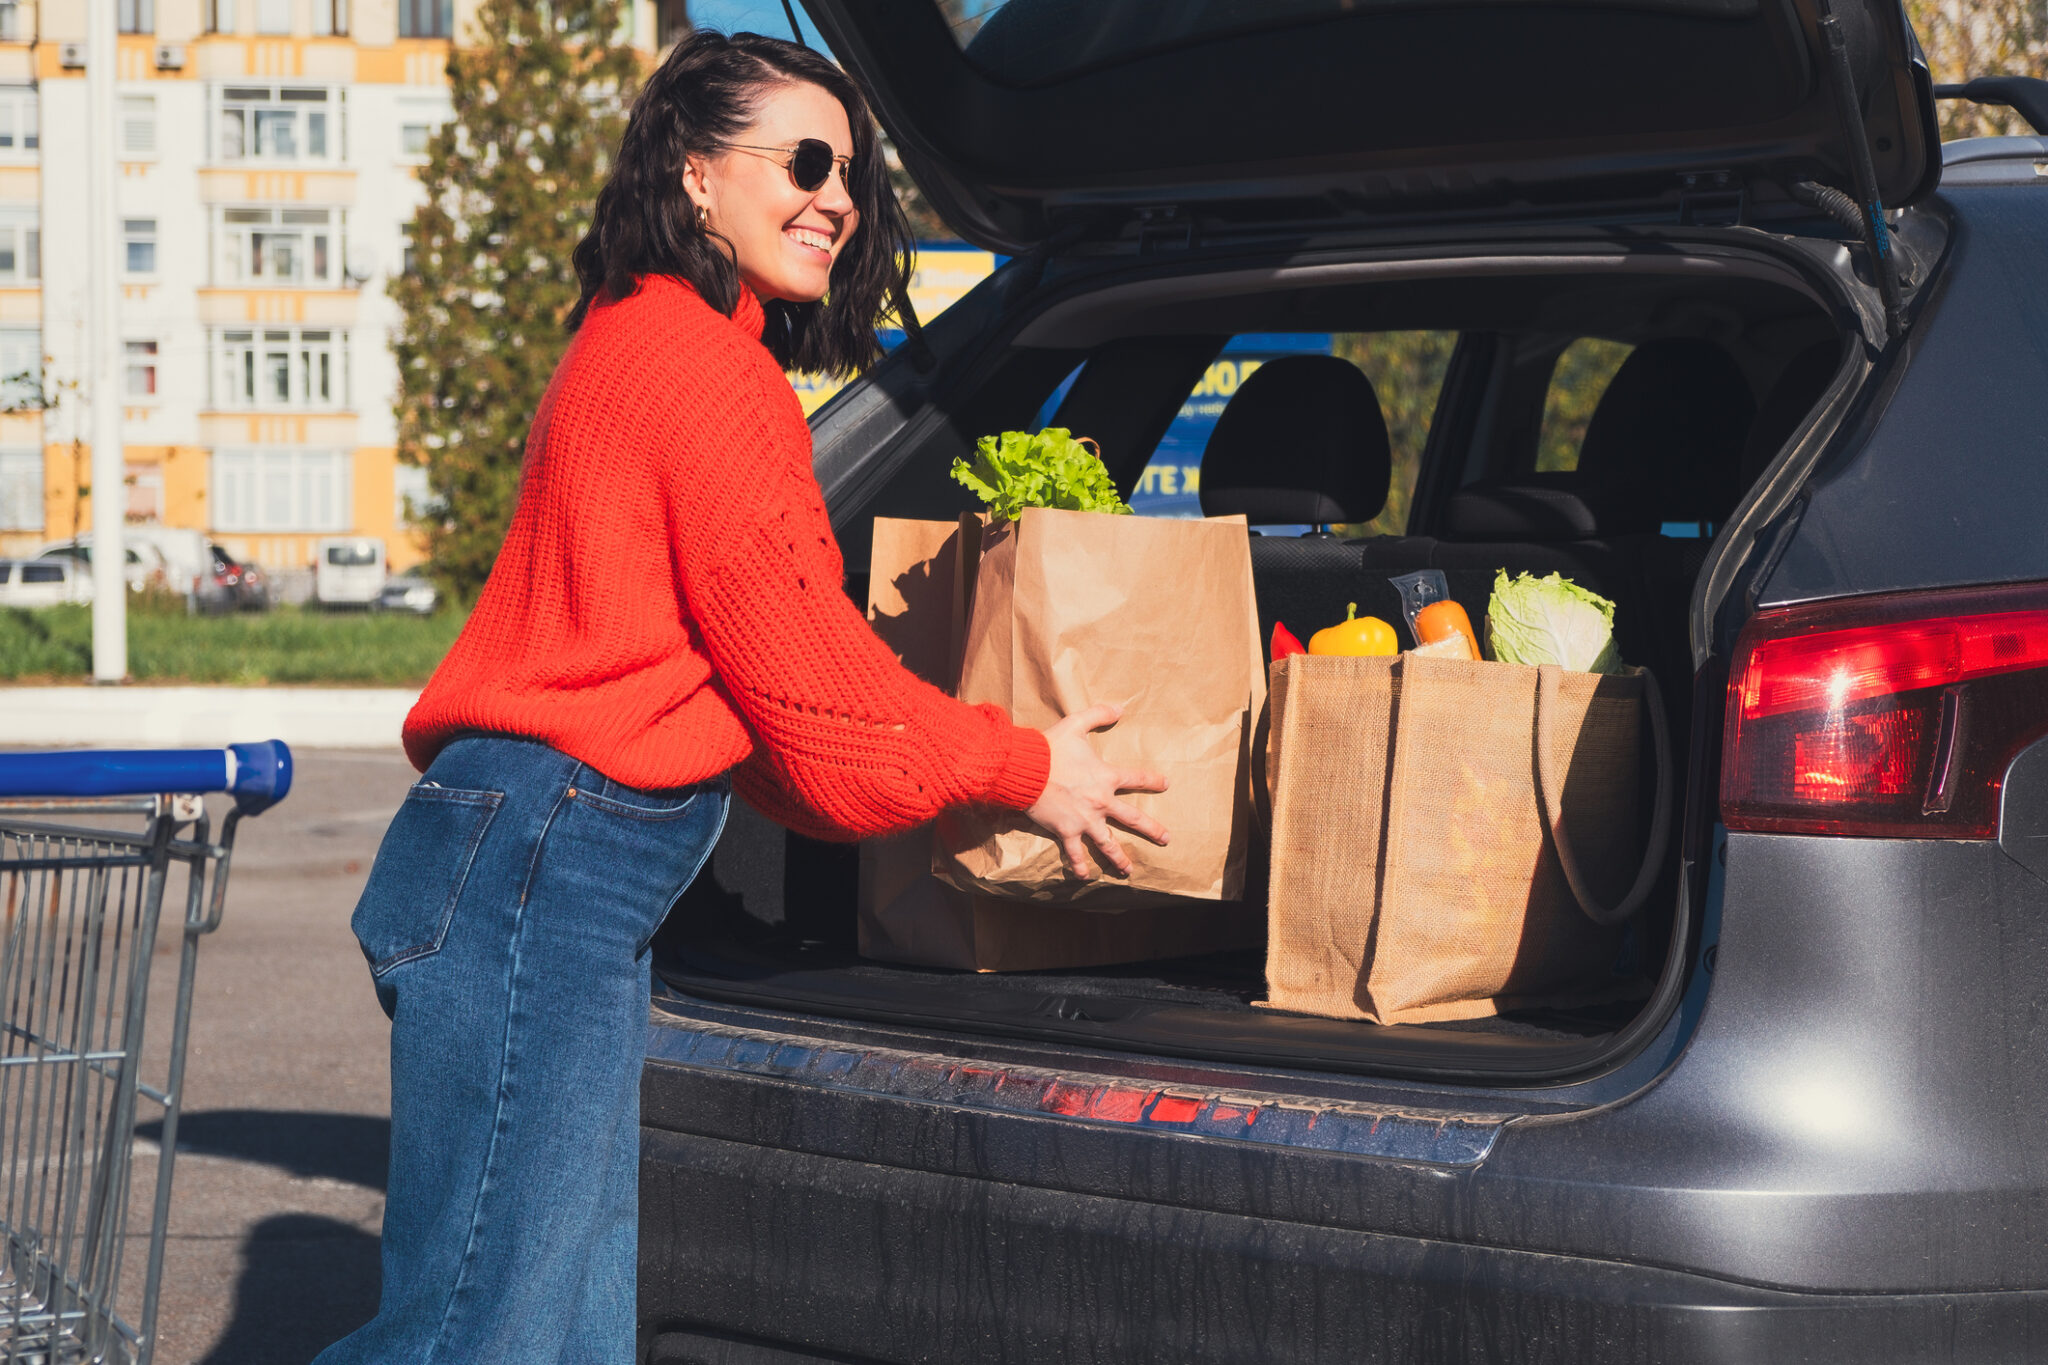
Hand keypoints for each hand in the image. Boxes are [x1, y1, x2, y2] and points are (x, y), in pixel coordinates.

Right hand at [1024, 704, 1169, 880]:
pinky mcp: (1066, 830)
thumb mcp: (1076, 724)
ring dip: (1119, 858)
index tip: (1165, 784)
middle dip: (1151, 829)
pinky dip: (1080, 866)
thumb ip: (1099, 713)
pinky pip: (1075, 853)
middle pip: (1132, 819)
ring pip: (1107, 843)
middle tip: (1166, 839)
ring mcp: (1084, 819)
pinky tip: (1086, 877)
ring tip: (1128, 870)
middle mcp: (1100, 802)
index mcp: (1105, 776)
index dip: (1152, 780)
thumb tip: (1120, 707)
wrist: (1025, 769)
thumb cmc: (1049, 747)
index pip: (1136, 778)